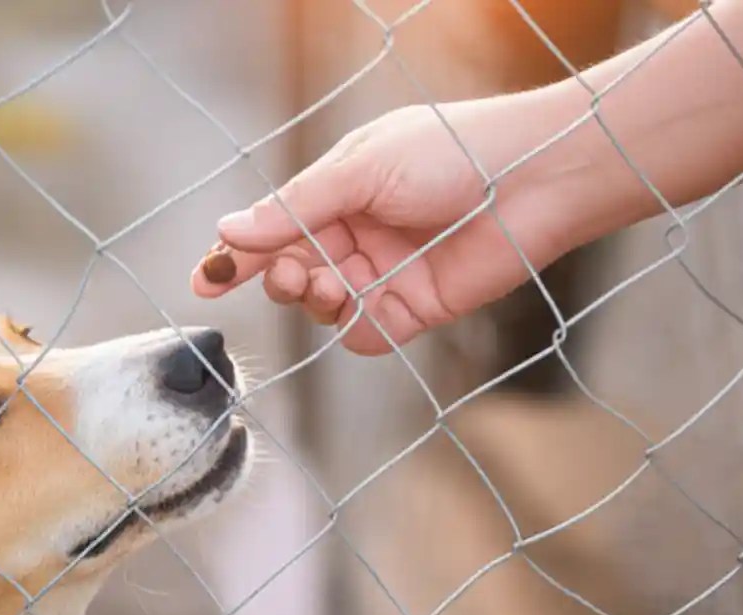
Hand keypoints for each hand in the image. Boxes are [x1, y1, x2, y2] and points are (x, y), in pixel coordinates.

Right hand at [191, 98, 594, 355]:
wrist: (534, 179)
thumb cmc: (453, 152)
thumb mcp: (362, 168)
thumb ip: (296, 208)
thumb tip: (230, 231)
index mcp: (339, 191)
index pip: (276, 228)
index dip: (240, 254)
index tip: (207, 277)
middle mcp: (358, 234)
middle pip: (295, 271)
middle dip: (282, 277)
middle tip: (291, 274)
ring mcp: (385, 272)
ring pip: (325, 306)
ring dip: (317, 300)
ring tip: (332, 284)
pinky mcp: (416, 307)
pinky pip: (367, 333)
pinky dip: (358, 329)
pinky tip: (366, 308)